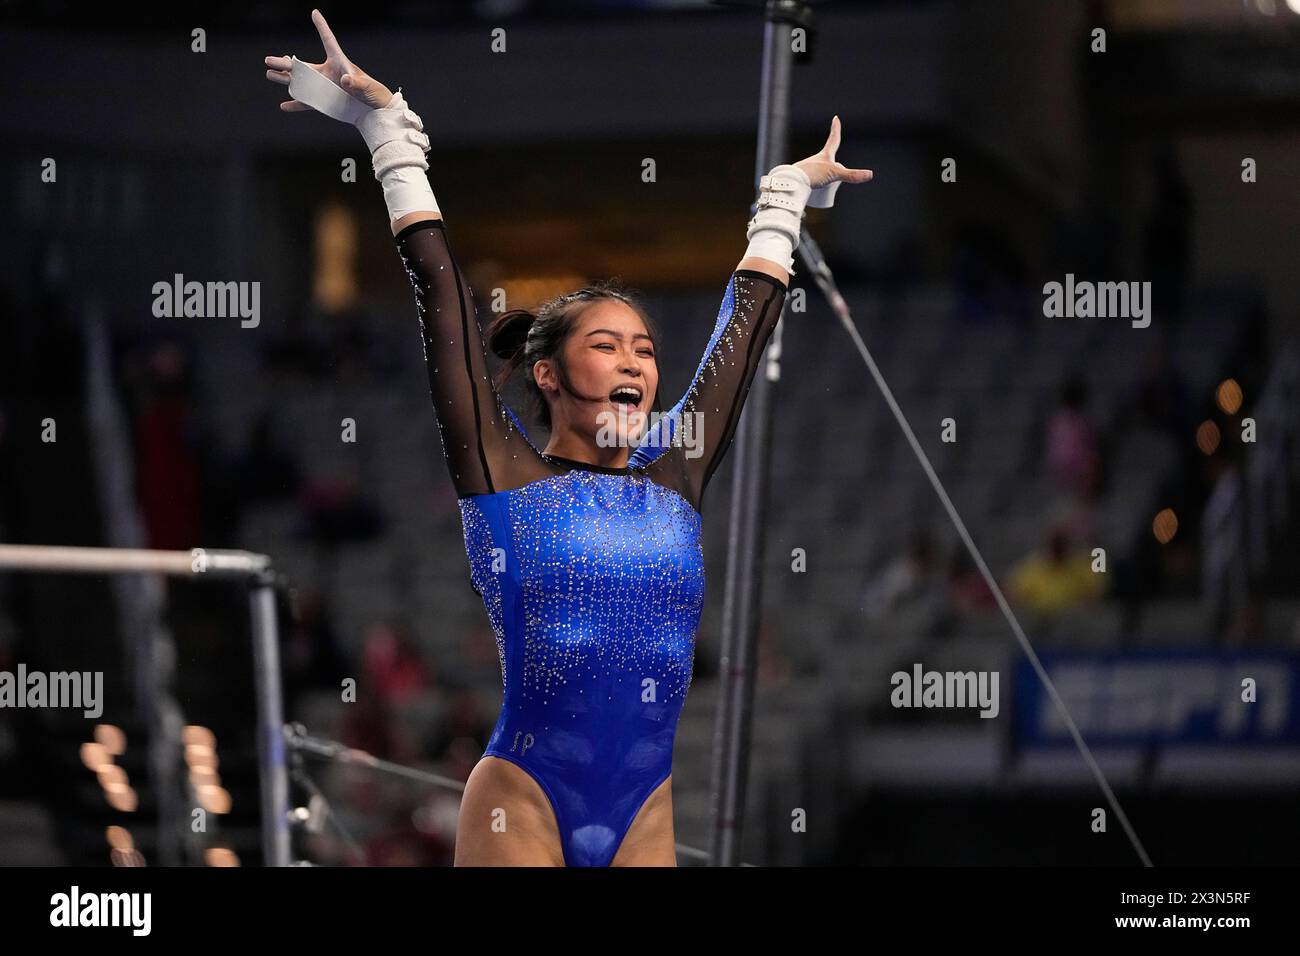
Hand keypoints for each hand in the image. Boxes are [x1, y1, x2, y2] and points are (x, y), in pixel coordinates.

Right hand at [264, 9, 392, 111]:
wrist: (375, 111)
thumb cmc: (373, 93)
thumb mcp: (366, 86)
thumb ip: (355, 83)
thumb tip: (345, 81)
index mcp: (339, 63)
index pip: (328, 41)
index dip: (322, 26)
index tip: (315, 12)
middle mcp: (327, 73)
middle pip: (302, 65)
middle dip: (285, 63)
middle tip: (268, 60)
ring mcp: (324, 88)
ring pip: (300, 82)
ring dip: (284, 80)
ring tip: (269, 74)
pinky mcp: (324, 102)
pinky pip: (307, 103)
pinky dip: (296, 104)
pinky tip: (284, 106)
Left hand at [792, 116, 871, 190]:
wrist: (791, 182)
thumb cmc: (812, 174)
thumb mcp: (834, 175)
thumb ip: (851, 175)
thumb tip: (870, 174)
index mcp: (825, 155)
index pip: (833, 139)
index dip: (836, 129)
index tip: (835, 118)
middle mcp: (816, 160)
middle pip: (827, 156)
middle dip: (831, 156)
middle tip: (833, 154)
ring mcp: (809, 168)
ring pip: (818, 168)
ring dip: (822, 171)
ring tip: (822, 180)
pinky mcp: (803, 178)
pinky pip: (811, 179)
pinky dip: (814, 182)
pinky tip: (811, 187)